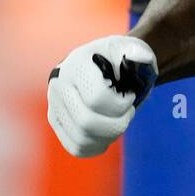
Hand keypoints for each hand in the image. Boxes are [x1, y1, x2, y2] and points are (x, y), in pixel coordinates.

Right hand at [47, 35, 157, 157]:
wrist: (104, 64)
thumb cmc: (120, 58)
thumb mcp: (131, 49)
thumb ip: (138, 51)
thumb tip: (140, 56)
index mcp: (77, 64)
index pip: (97, 98)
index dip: (121, 104)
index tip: (130, 95)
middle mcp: (59, 84)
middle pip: (87, 123)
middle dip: (117, 124)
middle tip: (127, 113)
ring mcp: (54, 104)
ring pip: (81, 139)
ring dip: (108, 137)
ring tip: (118, 122)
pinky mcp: (56, 120)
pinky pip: (75, 147)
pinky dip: (96, 146)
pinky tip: (107, 134)